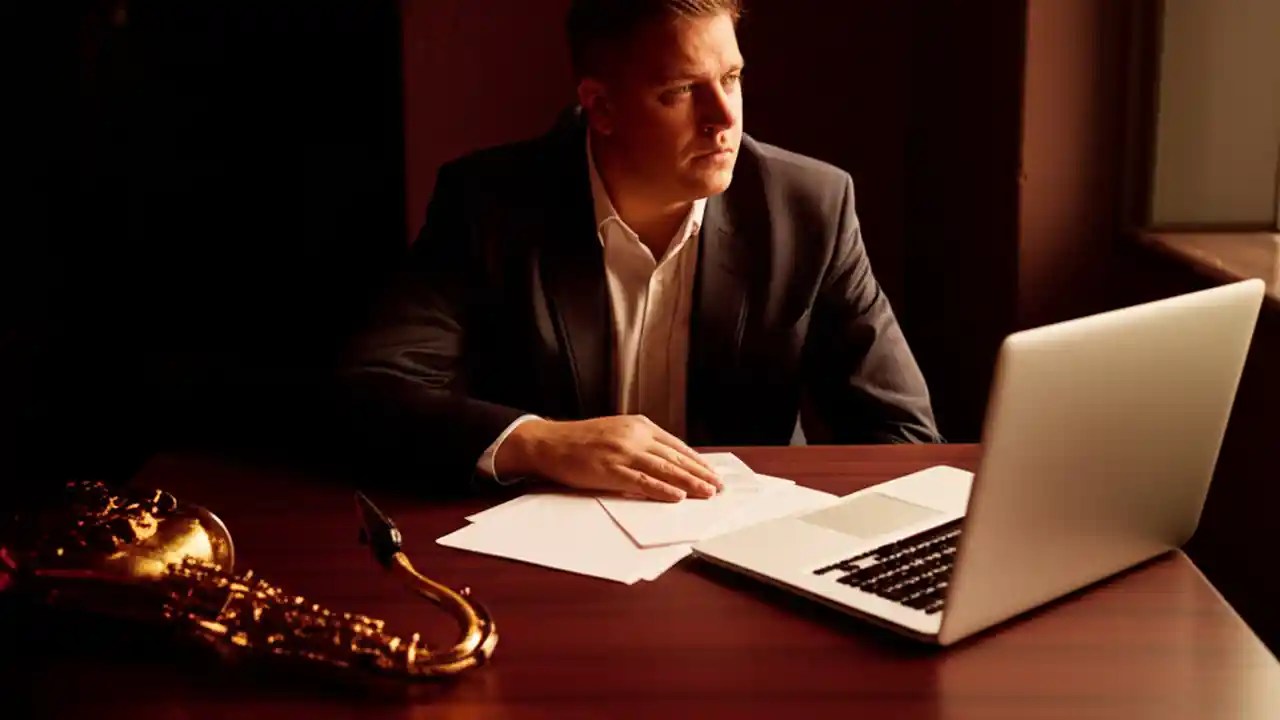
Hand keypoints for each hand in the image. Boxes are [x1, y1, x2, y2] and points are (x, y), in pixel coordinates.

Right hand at [493, 415, 722, 501]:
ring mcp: (623, 452)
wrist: (550, 442)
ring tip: (707, 493)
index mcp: (639, 425)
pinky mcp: (610, 470)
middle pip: (675, 457)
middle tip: (718, 487)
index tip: (712, 473)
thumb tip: (668, 462)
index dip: (697, 461)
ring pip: (665, 470)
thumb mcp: (617, 431)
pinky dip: (662, 490)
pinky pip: (642, 482)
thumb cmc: (582, 440)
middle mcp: (635, 436)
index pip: (676, 446)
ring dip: (690, 483)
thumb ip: (642, 443)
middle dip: (700, 474)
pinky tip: (678, 496)